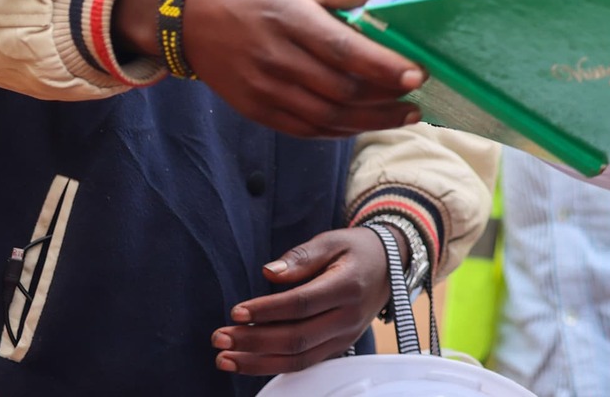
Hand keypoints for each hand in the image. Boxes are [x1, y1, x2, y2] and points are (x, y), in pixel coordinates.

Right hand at [112, 0, 424, 136]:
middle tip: (418, 96)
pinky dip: (340, 130)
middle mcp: (275, 56)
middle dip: (385, 98)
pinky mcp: (254, 108)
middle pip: (339, 89)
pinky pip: (305, 128)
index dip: (382, 66)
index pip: (343, 49)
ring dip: (370, 121)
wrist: (186, 15)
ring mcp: (263, 87)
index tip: (418, 74)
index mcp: (288, 17)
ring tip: (404, 116)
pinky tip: (364, 122)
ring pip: (326, 116)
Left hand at [212, 227, 394, 375]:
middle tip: (219, 337)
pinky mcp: (339, 348)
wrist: (390, 267)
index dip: (267, 310)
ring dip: (258, 362)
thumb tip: (269, 273)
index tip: (236, 311)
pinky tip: (248, 363)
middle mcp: (348, 317)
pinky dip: (274, 367)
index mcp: (348, 286)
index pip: (302, 304)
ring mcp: (345, 337)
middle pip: (297, 338)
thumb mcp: (332, 241)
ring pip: (299, 359)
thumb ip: (301, 257)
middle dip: (254, 341)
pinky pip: (305, 364)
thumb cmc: (356, 250)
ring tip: (224, 359)